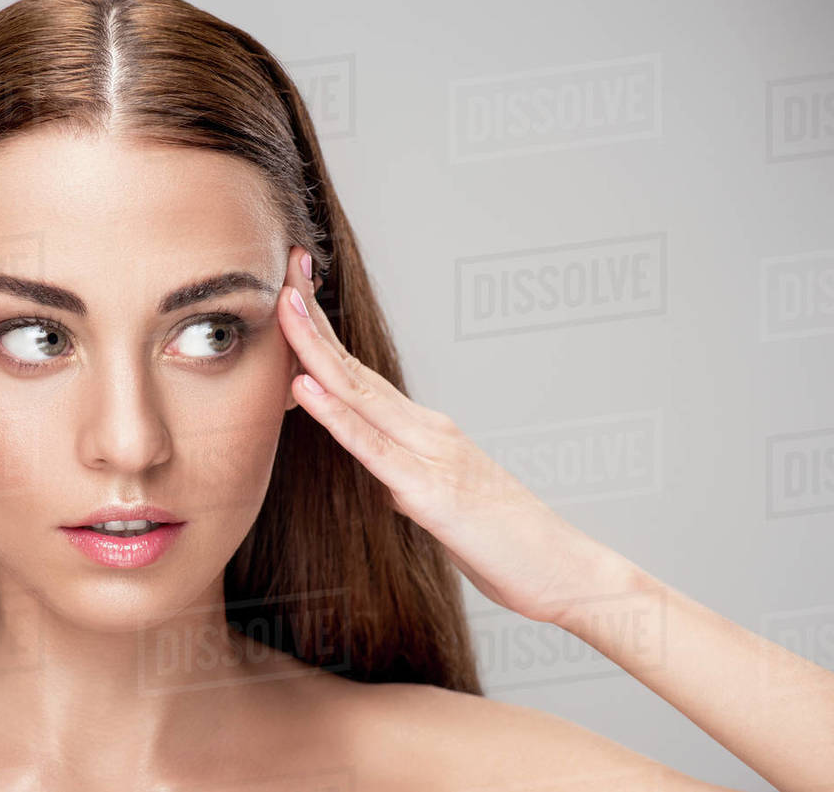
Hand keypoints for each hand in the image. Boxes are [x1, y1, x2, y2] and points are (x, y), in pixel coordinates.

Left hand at [276, 246, 621, 624]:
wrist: (564, 571)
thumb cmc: (507, 543)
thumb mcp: (441, 506)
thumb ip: (408, 483)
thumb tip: (382, 480)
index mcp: (426, 432)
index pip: (362, 376)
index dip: (325, 336)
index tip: (295, 298)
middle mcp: (427, 430)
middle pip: (356, 370)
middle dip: (315, 322)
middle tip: (283, 276)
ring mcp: (430, 455)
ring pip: (359, 394)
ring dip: (316, 350)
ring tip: (285, 309)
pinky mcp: (429, 491)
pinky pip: (372, 448)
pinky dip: (336, 415)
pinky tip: (306, 388)